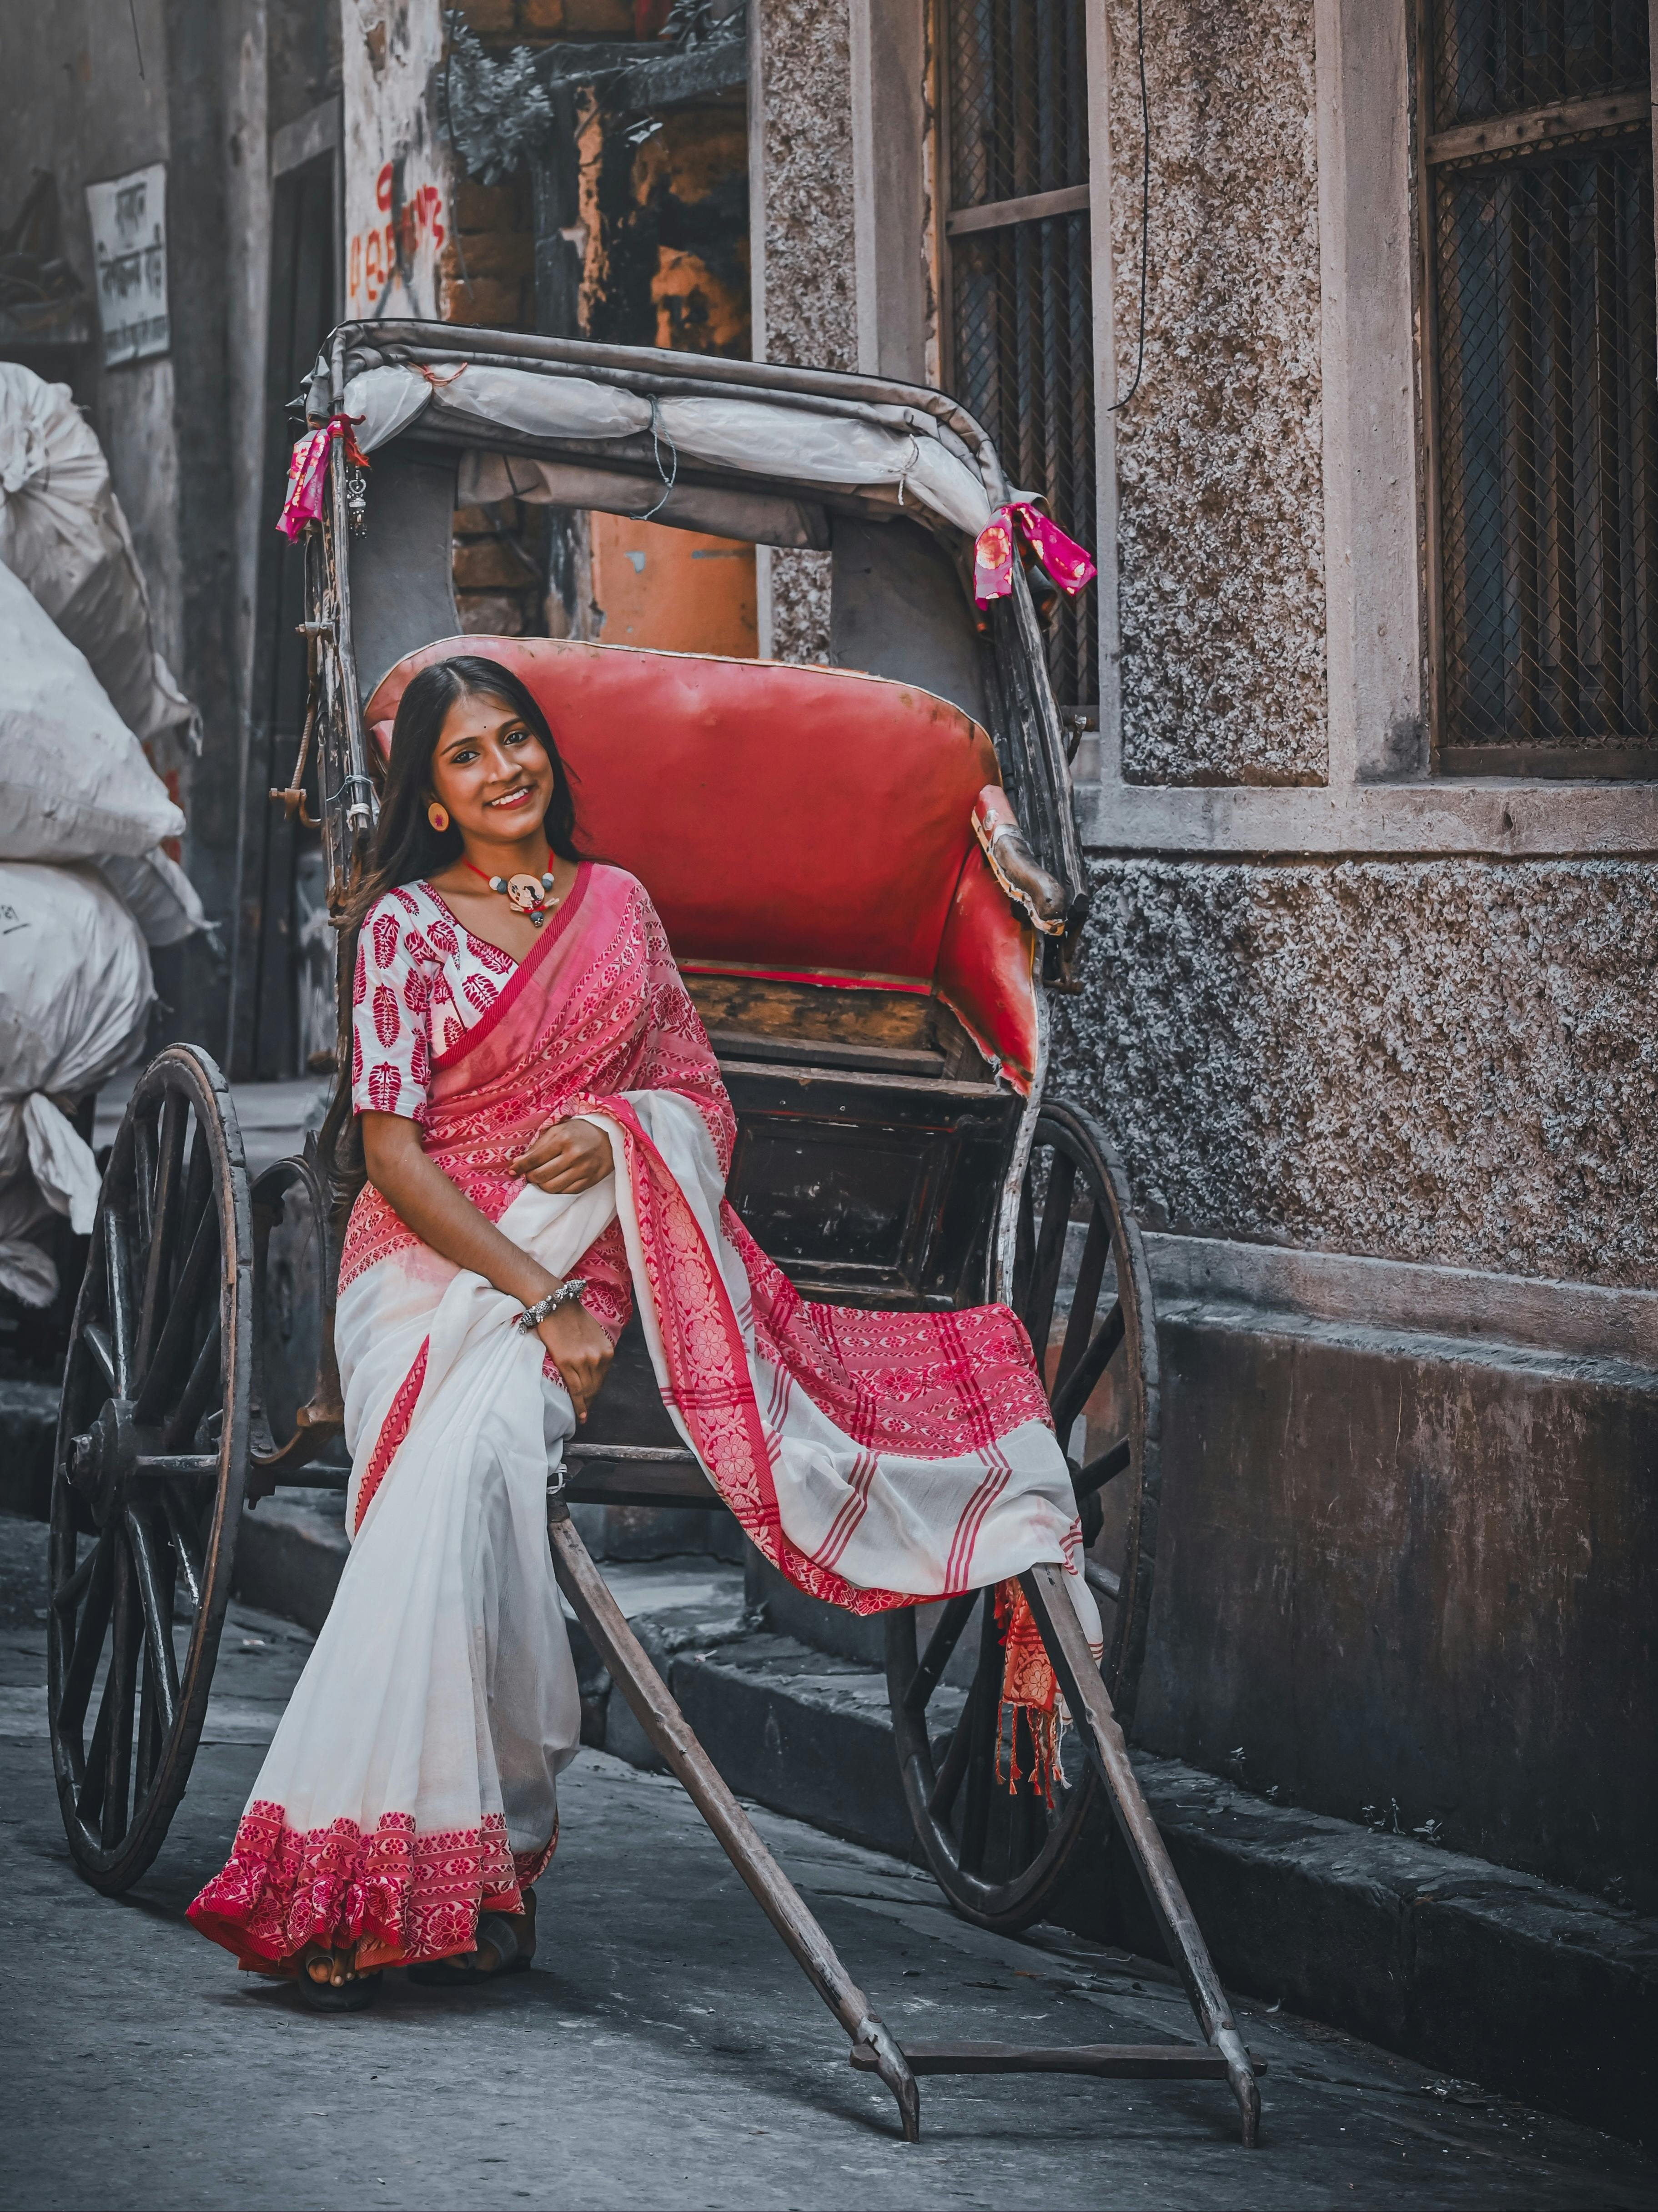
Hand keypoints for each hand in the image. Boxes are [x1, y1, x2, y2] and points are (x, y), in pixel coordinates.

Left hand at [510, 1116, 612, 1194]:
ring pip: (553, 1187)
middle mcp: (574, 1155)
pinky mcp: (590, 1181)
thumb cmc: (579, 1132)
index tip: (512, 1170)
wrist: (610, 1136)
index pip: (535, 1158)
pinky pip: (567, 1192)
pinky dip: (557, 1189)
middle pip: (541, 1175)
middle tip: (528, 1174)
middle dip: (530, 1177)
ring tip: (541, 1178)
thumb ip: (538, 1145)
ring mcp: (583, 1170)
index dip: (520, 1166)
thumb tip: (518, 1161)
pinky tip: (555, 1181)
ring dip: (542, 1185)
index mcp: (563, 1139)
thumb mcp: (558, 1130)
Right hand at [536, 1299, 612, 1424]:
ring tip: (581, 1415)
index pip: (603, 1378)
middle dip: (592, 1400)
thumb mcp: (593, 1334)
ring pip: (586, 1390)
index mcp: (606, 1350)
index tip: (593, 1400)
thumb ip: (595, 1350)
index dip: (597, 1391)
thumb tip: (592, 1365)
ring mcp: (585, 1361)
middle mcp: (599, 1357)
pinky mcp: (568, 1363)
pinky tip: (580, 1415)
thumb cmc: (570, 1315)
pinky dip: (579, 1405)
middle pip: (596, 1386)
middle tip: (586, 1412)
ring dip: (585, 1404)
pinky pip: (575, 1389)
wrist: (555, 1303)